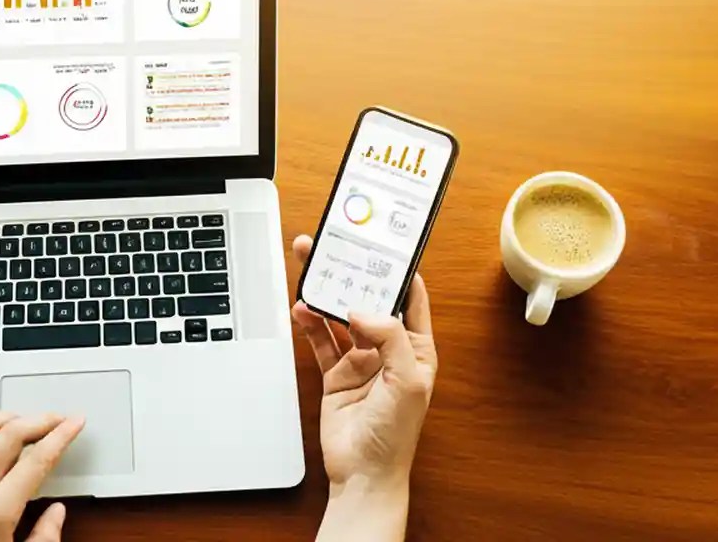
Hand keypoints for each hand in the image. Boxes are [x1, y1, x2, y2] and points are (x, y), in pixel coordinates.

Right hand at [290, 235, 436, 490]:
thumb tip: (363, 310)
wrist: (363, 473)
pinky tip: (301, 308)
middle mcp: (388, 349)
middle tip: (334, 247)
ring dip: (325, 293)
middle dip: (351, 273)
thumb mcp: (407, 382)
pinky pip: (320, 339)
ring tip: (310, 266)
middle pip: (368, 300)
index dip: (396, 270)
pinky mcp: (335, 373)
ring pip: (339, 315)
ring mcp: (360, 360)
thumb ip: (390, 339)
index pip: (409, 298)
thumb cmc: (395, 436)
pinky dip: (309, 323)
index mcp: (416, 348)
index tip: (381, 244)